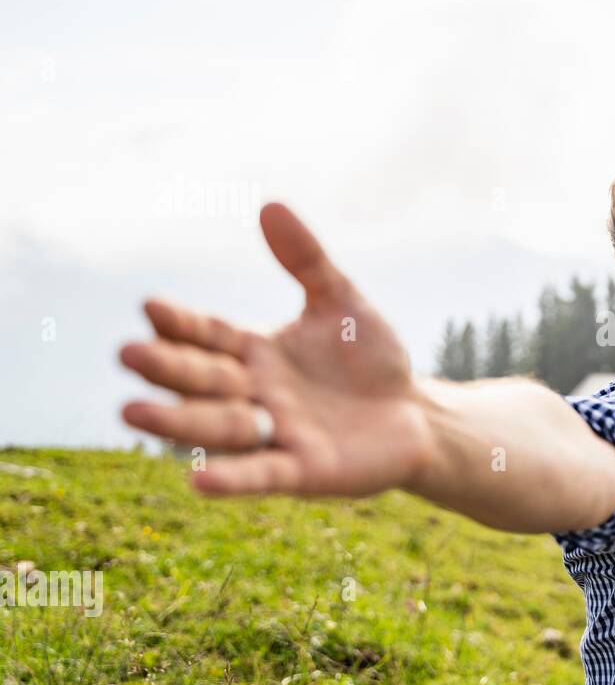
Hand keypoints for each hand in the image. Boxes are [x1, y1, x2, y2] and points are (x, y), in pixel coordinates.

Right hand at [120, 203, 432, 496]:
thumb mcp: (342, 301)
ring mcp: (275, 433)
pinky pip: (262, 474)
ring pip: (219, 427)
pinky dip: (233, 478)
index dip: (181, 323)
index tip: (150, 306)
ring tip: (133, 413)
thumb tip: (270, 204)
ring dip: (178, 422)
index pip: (208, 334)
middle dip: (167, 369)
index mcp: (255, 351)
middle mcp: (254, 393)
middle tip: (128, 354)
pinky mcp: (305, 471)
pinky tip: (198, 481)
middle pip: (202, 380)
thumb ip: (307, 260)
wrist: (416, 413)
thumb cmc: (371, 358)